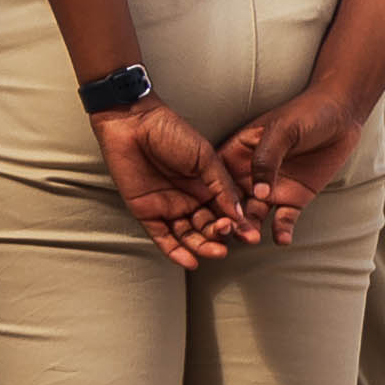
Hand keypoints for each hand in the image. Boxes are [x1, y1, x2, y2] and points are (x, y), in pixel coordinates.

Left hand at [91, 98, 250, 268]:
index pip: (226, 212)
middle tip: (229, 237)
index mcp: (207, 186)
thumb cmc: (171, 132)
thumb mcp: (205, 158)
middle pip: (209, 227)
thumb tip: (239, 215)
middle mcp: (189, 200)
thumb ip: (221, 187)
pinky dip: (176, 251)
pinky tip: (190, 261)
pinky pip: (162, 237)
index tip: (251, 235)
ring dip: (202, 247)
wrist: (134, 123)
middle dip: (220, 236)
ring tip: (215, 252)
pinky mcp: (146, 212)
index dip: (238, 225)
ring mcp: (168, 207)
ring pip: (188, 236)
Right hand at [213, 94, 364, 242]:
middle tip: (232, 233)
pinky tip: (282, 239)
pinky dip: (282, 231)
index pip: (216, 178)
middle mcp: (249, 174)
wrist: (341, 116)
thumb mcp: (281, 131)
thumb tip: (257, 193)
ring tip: (253, 239)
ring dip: (251, 228)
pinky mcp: (294, 198)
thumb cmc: (306, 113)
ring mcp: (272, 188)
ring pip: (254, 214)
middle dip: (229, 219)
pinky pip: (284, 219)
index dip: (210, 195)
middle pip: (232, 202)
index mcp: (237, 153)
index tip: (208, 212)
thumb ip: (266, 160)